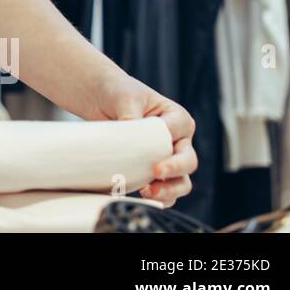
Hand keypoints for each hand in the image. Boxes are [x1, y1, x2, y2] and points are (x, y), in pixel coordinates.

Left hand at [89, 74, 196, 207]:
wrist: (102, 99)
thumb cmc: (119, 93)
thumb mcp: (126, 98)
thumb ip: (131, 116)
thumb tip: (130, 137)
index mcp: (177, 118)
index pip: (179, 134)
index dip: (169, 150)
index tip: (156, 164)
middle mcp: (178, 139)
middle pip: (188, 162)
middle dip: (174, 172)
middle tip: (155, 175)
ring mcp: (167, 157)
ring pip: (181, 181)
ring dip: (169, 190)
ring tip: (148, 192)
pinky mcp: (154, 170)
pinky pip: (165, 190)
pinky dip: (158, 197)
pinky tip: (142, 195)